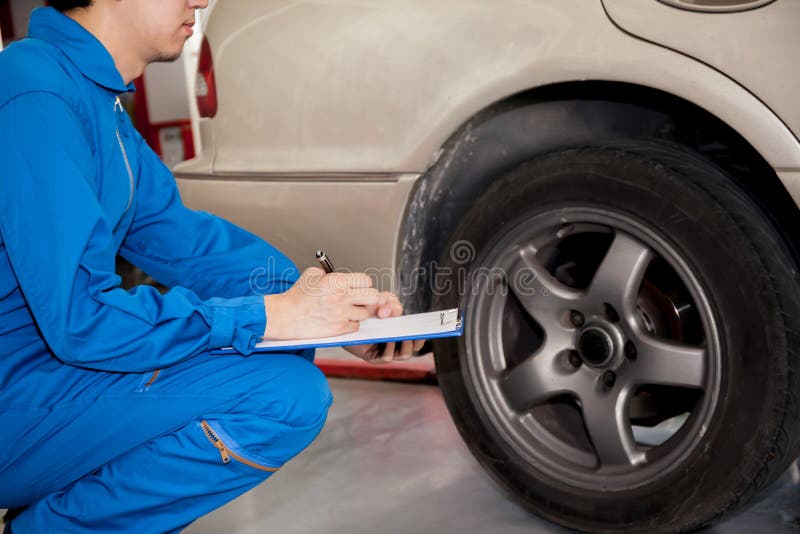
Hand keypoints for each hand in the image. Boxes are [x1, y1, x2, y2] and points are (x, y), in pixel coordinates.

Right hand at [262, 268, 384, 339]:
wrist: (285, 316)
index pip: (366, 280)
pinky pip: (356, 326)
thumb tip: (345, 277)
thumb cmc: (297, 296)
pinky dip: (351, 323)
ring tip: (348, 309)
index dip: (364, 283)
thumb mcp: (312, 275)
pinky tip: (341, 319)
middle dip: (368, 297)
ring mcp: (342, 315)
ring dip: (359, 311)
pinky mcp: (339, 329)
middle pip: (373, 297)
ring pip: (366, 313)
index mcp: (336, 281)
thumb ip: (332, 274)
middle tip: (361, 298)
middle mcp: (341, 298)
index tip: (359, 286)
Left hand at [344, 292, 425, 363]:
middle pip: (414, 348)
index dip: (424, 336)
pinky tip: (389, 339)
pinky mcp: (374, 358)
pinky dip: (391, 348)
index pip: (417, 339)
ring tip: (401, 335)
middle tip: (414, 332)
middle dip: (416, 341)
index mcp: (401, 332)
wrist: (346, 317)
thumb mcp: (383, 302)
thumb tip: (389, 312)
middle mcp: (395, 344)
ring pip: (404, 354)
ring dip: (405, 345)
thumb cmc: (367, 310)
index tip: (426, 330)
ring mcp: (386, 352)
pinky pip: (387, 357)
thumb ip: (391, 304)